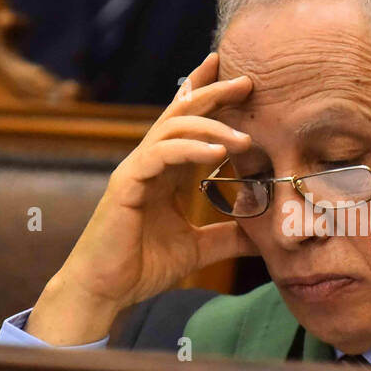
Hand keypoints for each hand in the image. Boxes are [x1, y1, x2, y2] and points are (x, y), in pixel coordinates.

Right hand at [25, 52, 256, 344]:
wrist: (107, 292)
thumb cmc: (143, 267)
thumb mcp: (198, 249)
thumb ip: (228, 237)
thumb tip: (263, 236)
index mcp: (167, 172)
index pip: (189, 123)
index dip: (208, 95)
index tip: (239, 78)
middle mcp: (151, 163)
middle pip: (182, 113)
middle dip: (213, 92)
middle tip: (247, 81)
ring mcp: (136, 170)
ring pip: (173, 128)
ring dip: (211, 126)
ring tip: (244, 138)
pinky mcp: (125, 184)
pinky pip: (159, 154)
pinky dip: (189, 148)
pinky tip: (217, 152)